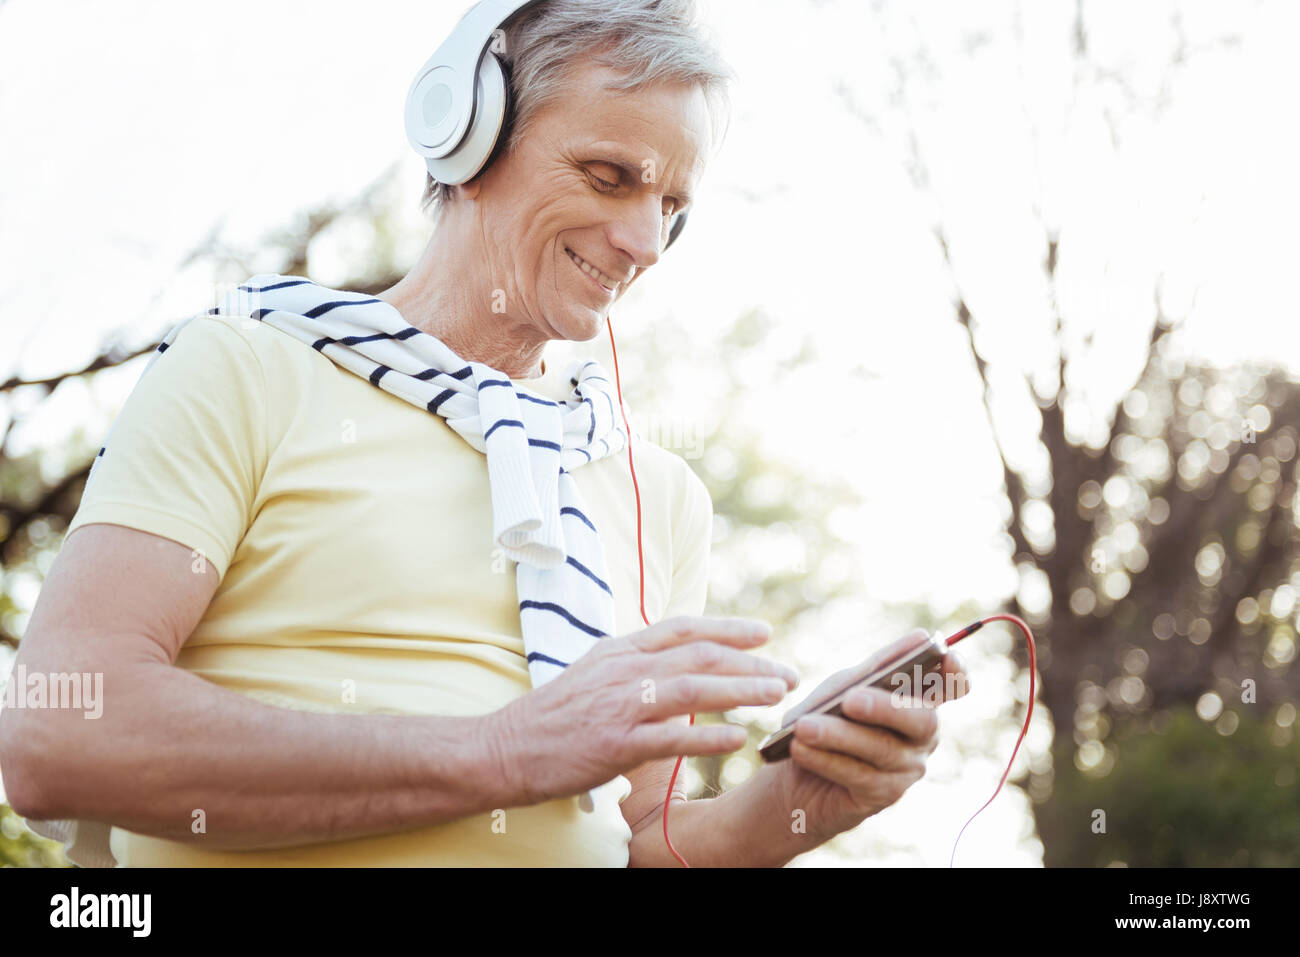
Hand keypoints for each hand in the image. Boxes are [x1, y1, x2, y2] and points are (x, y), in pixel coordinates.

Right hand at [489, 615, 798, 805]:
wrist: (504, 748)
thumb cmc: (552, 717)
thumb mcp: (593, 673)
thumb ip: (635, 665)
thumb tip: (678, 663)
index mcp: (619, 650)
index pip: (683, 628)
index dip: (727, 628)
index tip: (763, 632)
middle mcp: (624, 671)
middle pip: (699, 655)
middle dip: (750, 662)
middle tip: (788, 671)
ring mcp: (620, 706)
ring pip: (693, 689)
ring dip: (742, 690)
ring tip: (777, 695)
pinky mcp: (615, 744)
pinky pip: (672, 737)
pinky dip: (709, 736)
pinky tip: (739, 738)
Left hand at [754, 630, 968, 843]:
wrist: (796, 776)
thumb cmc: (826, 719)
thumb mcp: (843, 687)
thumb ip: (875, 669)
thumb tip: (919, 639)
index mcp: (918, 701)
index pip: (953, 688)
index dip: (958, 674)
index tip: (947, 657)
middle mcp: (922, 736)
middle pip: (923, 720)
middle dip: (886, 707)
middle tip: (850, 699)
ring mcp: (907, 769)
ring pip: (881, 748)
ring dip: (838, 735)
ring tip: (803, 727)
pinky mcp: (883, 795)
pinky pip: (857, 775)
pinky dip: (825, 759)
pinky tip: (799, 748)